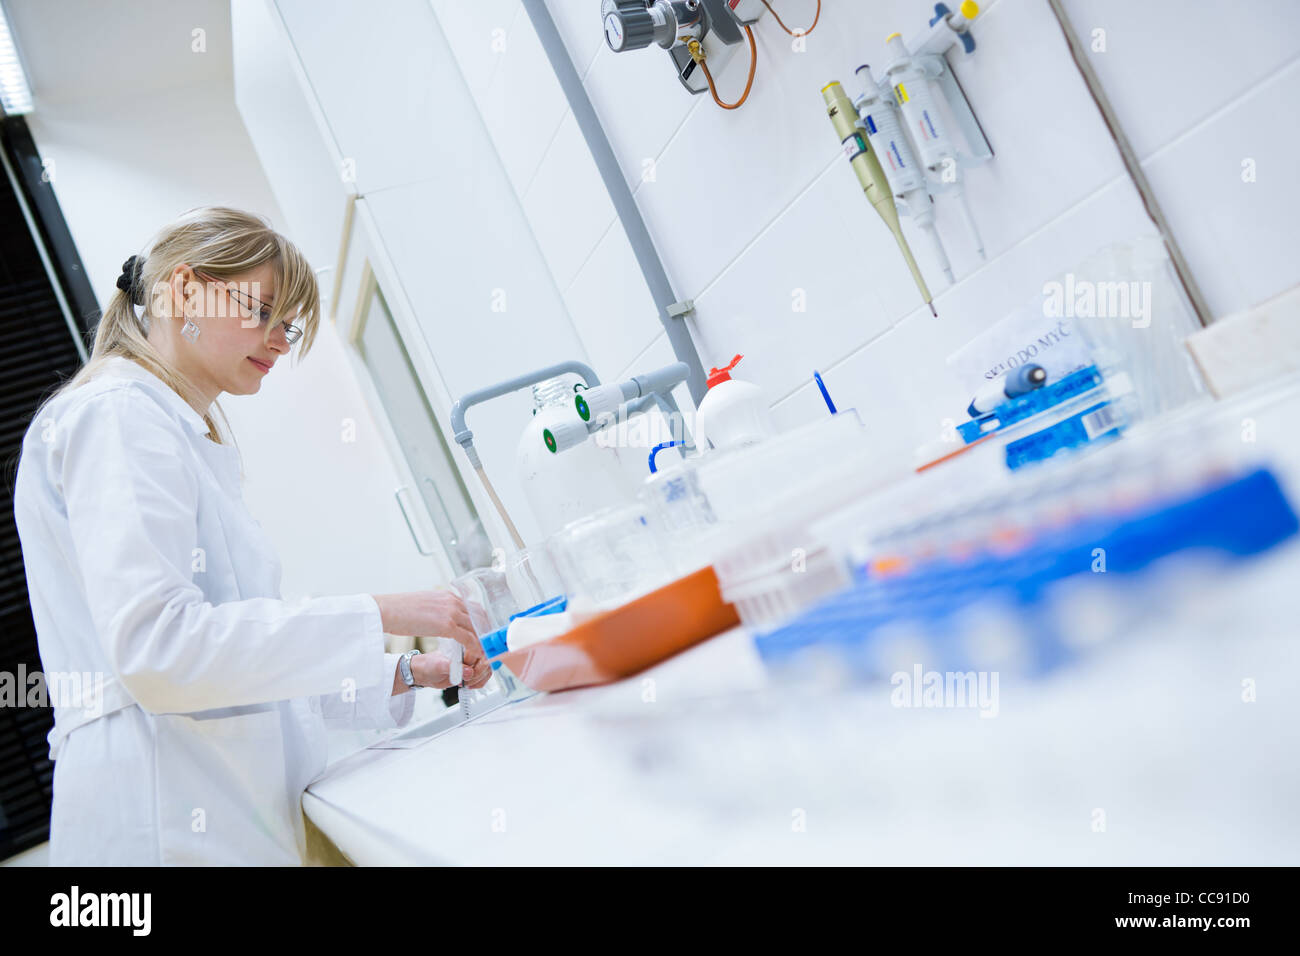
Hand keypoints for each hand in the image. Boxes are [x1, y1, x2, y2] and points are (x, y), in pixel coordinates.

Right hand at [371, 590, 491, 688]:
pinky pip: (467, 637)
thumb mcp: (424, 604)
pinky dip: (475, 646)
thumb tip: (438, 615)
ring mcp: (451, 612)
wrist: (387, 610)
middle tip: (489, 641)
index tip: (484, 630)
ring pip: (475, 627)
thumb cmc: (399, 609)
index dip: (480, 620)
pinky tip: (477, 654)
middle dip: (485, 630)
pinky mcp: (446, 625)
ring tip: (486, 650)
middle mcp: (452, 601)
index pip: (472, 607)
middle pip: (478, 616)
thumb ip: (436, 609)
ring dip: (482, 640)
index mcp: (447, 596)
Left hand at [410, 644, 491, 689]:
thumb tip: (468, 671)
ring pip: (487, 668)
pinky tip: (470, 685)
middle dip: (479, 672)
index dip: (477, 662)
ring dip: (480, 679)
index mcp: (462, 643)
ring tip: (467, 683)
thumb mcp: (438, 666)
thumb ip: (453, 668)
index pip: (479, 650)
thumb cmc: (428, 665)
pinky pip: (484, 675)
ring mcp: (472, 660)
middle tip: (467, 679)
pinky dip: (480, 682)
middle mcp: (469, 650)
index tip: (470, 670)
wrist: (425, 673)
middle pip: (486, 659)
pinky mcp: (472, 669)